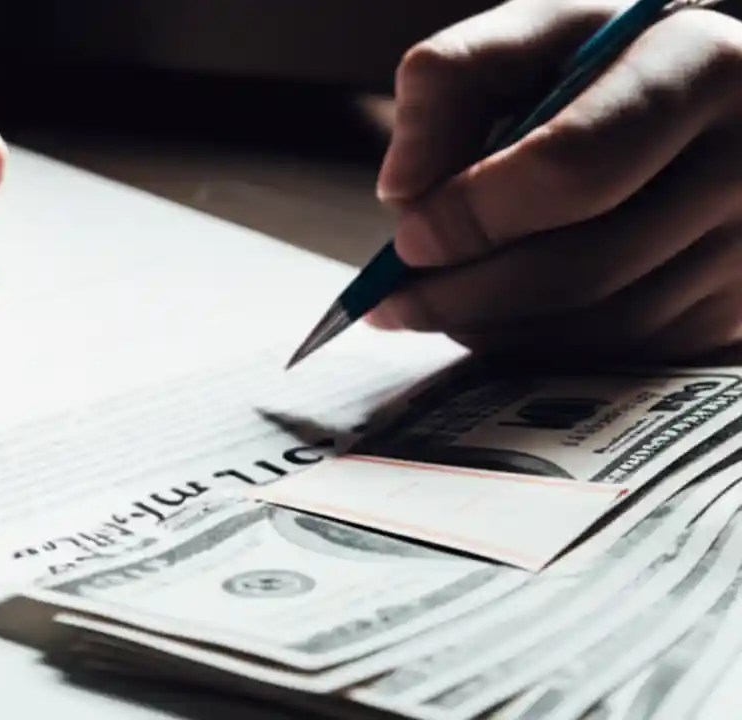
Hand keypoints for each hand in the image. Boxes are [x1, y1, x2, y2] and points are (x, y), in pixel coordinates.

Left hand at [368, 0, 741, 362]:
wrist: (712, 107)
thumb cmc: (604, 67)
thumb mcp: (535, 36)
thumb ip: (452, 80)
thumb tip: (402, 187)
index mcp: (700, 68)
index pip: (573, 166)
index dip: (474, 213)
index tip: (407, 235)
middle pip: (581, 266)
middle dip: (464, 292)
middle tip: (395, 297)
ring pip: (596, 327)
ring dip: (490, 329)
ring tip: (430, 307)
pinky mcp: (736, 315)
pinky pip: (618, 358)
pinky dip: (536, 350)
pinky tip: (491, 320)